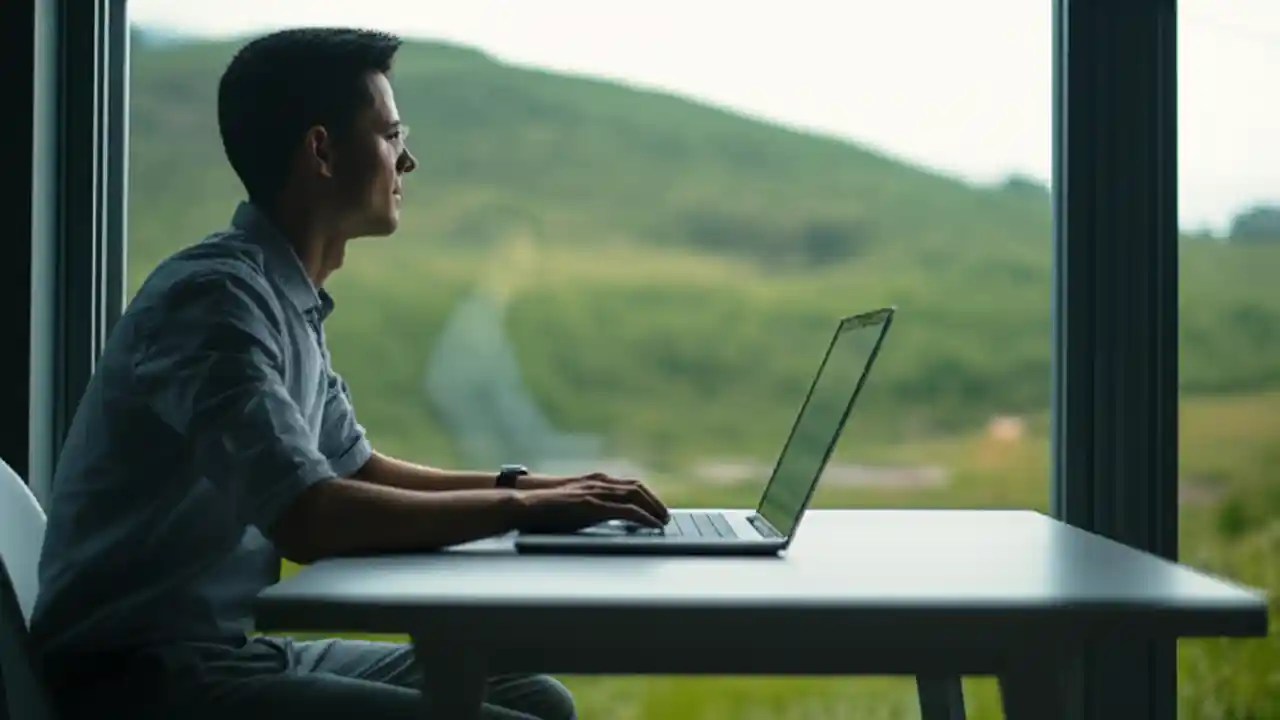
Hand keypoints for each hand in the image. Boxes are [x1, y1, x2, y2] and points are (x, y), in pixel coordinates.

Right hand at [514, 473, 669, 532]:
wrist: (525, 505)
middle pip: (637, 487)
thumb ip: (588, 505)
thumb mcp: (571, 503)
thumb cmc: (543, 508)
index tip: (655, 506)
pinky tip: (652, 525)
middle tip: (665, 516)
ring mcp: (596, 492)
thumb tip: (599, 516)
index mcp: (594, 480)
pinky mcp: (594, 506)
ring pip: (636, 496)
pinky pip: (627, 511)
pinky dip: (644, 518)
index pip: (628, 484)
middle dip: (655, 501)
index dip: (646, 495)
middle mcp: (599, 482)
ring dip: (654, 508)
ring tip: (663, 521)